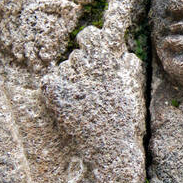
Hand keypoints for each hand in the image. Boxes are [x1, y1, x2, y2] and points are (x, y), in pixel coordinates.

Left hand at [40, 27, 142, 154]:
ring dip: (70, 80)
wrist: (111, 147)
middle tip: (90, 87)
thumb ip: (130, 66)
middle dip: (82, 67)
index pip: (89, 35)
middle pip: (76, 55)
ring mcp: (69, 80)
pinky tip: (67, 102)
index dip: (90, 42)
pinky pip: (49, 80)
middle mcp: (86, 66)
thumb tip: (125, 53)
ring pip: (64, 69)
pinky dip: (55, 88)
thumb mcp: (134, 89)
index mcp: (105, 61)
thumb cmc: (125, 119)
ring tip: (82, 100)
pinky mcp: (56, 94)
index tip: (91, 51)